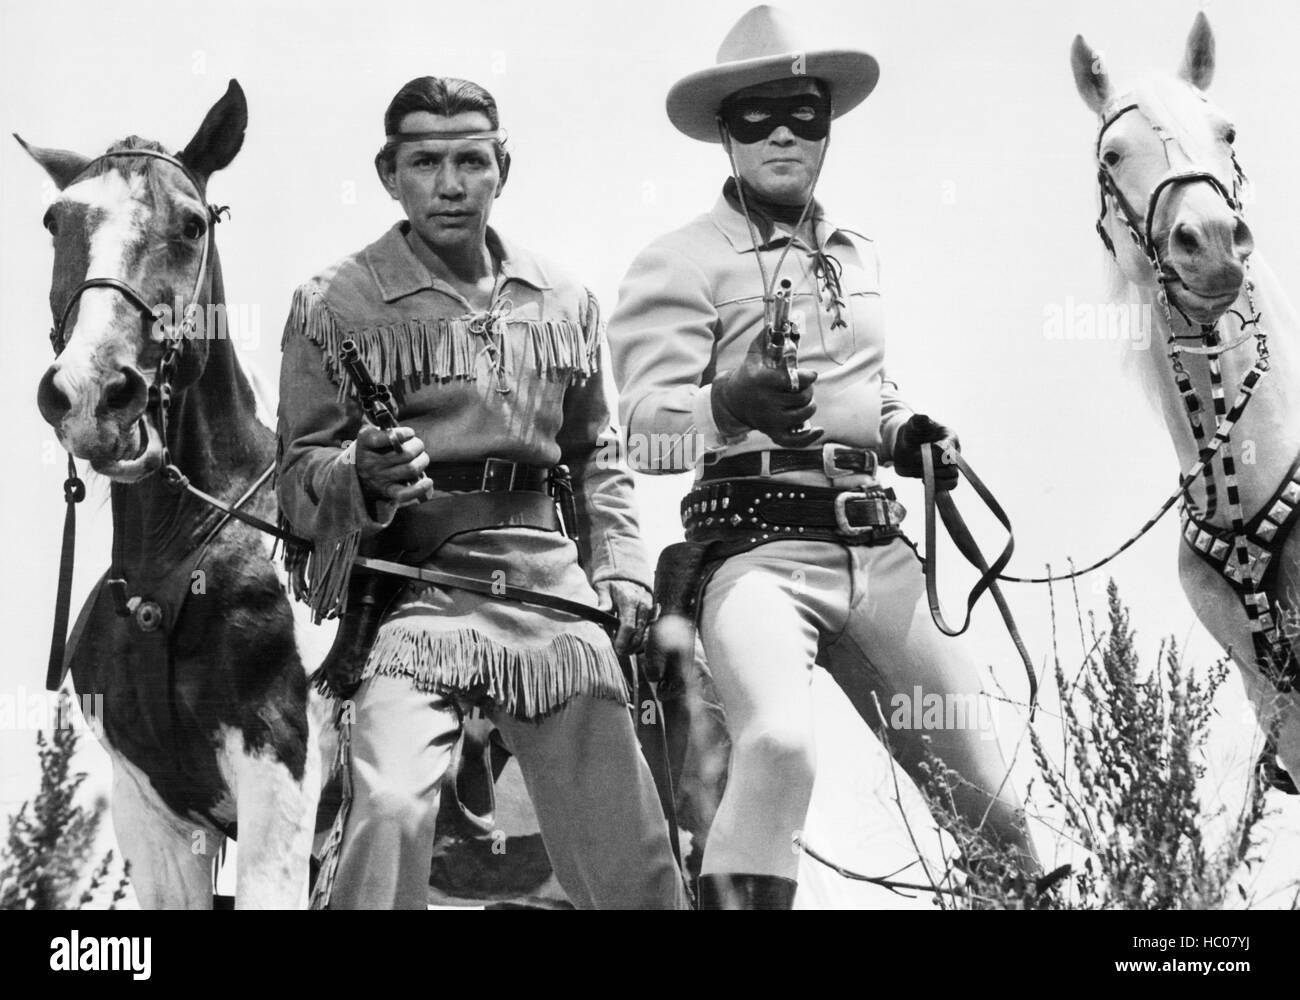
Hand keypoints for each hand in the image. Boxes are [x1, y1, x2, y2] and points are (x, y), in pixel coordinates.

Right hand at [354, 424, 433, 506]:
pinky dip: (420, 487)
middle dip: (418, 446)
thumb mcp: (372, 433)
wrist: (359, 474)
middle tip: (418, 445)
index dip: (402, 434)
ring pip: (411, 469)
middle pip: (405, 454)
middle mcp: (370, 462)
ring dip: (422, 461)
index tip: (409, 433)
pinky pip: (406, 493)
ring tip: (421, 458)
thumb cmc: (374, 449)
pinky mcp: (388, 492)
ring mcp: (379, 478)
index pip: (383, 437)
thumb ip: (386, 428)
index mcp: (365, 443)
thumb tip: (408, 432)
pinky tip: (427, 481)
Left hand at [595, 579, 653, 655]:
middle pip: (638, 634)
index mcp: (630, 600)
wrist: (628, 577)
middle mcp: (644, 606)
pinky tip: (630, 641)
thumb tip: (600, 611)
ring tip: (623, 647)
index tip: (617, 648)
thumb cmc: (612, 585)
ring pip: (645, 636)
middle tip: (618, 650)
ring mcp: (650, 611)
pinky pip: (648, 633)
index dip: (623, 640)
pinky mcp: (653, 616)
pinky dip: (639, 640)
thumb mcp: (603, 589)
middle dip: (628, 646)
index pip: (629, 626)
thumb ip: (603, 601)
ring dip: (634, 646)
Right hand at [712, 326, 823, 448]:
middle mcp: (767, 403)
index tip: (811, 375)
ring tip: (805, 400)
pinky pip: (794, 441)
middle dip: (808, 390)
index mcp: (763, 382)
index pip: (793, 381)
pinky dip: (808, 438)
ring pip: (803, 415)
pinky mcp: (772, 432)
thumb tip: (776, 322)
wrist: (731, 401)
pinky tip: (818, 430)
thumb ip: (765, 339)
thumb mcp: (753, 355)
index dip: (808, 377)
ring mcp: (770, 420)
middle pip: (802, 398)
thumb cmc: (747, 375)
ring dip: (809, 406)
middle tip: (805, 386)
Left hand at [893, 413, 960, 489]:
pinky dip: (938, 486)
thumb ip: (917, 420)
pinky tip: (924, 479)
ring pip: (953, 478)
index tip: (919, 452)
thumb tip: (923, 417)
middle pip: (950, 466)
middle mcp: (954, 453)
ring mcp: (951, 466)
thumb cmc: (913, 431)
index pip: (948, 448)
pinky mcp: (945, 477)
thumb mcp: (913, 423)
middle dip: (931, 465)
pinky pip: (949, 486)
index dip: (936, 452)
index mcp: (950, 437)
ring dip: (935, 478)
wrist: (908, 444)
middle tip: (915, 458)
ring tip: (921, 472)